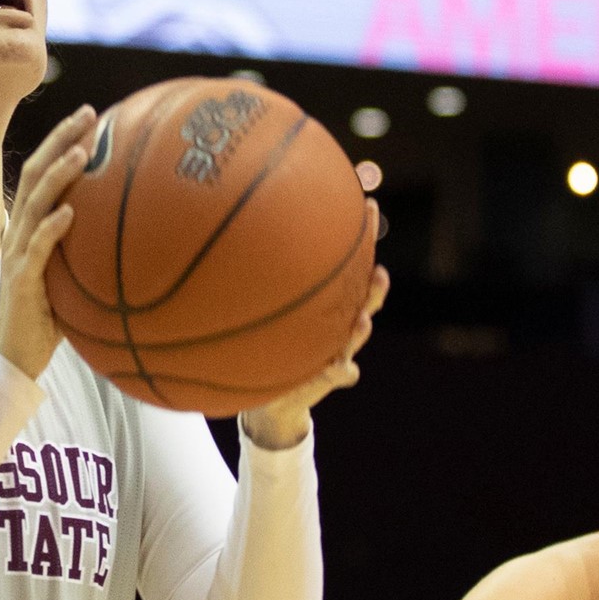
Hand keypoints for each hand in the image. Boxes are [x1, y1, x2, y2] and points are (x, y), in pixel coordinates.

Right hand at [0, 104, 97, 379]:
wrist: (15, 356)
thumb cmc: (46, 317)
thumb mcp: (69, 275)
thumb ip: (86, 250)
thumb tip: (130, 232)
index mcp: (28, 227)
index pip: (42, 174)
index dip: (61, 142)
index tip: (91, 118)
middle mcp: (18, 233)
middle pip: (35, 174)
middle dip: (60, 141)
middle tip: (88, 114)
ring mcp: (17, 254)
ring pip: (35, 203)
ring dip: (58, 175)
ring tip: (82, 151)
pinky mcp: (21, 279)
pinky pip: (37, 249)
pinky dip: (53, 228)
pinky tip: (72, 212)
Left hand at [237, 210, 388, 448]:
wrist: (269, 394)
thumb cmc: (262, 340)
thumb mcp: (255, 307)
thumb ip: (249, 273)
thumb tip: (220, 221)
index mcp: (324, 299)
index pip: (348, 262)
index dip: (362, 234)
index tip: (369, 204)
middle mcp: (336, 320)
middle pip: (365, 298)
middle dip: (373, 285)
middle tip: (378, 272)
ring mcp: (338, 349)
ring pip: (357, 335)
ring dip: (361, 328)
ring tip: (363, 320)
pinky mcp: (330, 378)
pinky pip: (343, 374)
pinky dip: (342, 371)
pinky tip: (340, 368)